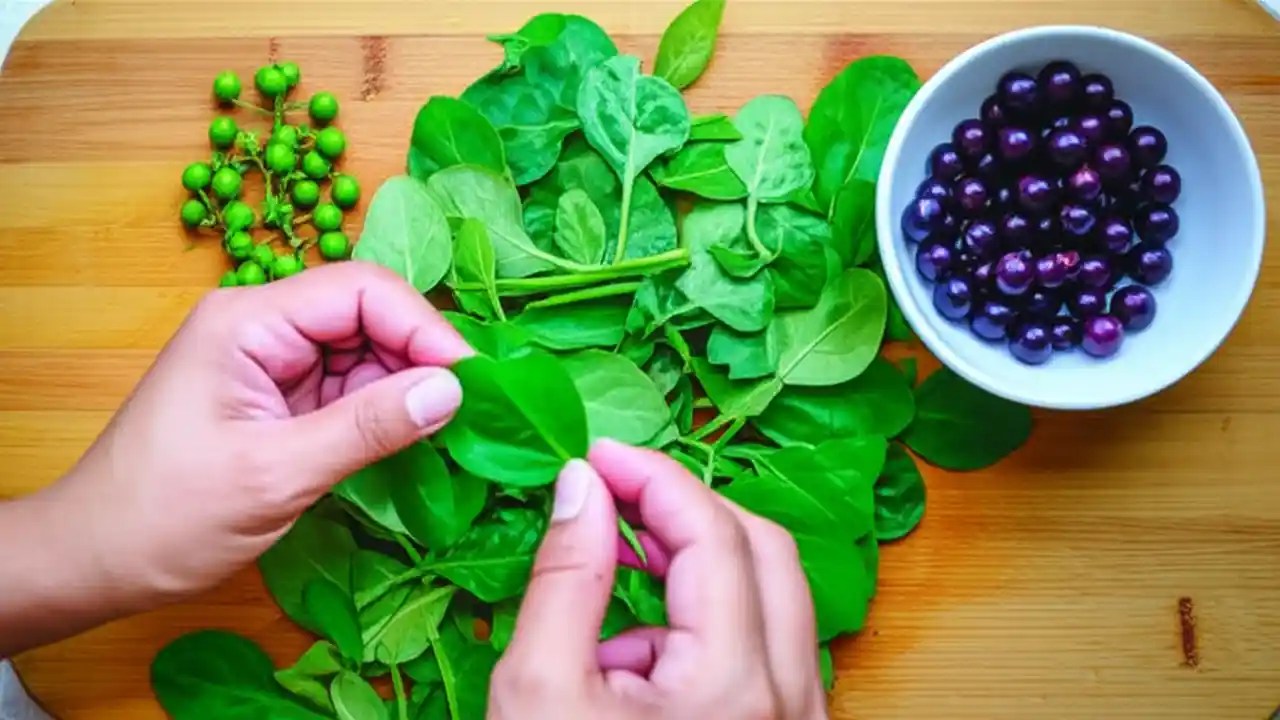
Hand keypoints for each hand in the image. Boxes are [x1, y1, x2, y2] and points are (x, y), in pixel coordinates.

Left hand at [0, 262, 470, 653]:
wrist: (93, 561)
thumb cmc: (166, 516)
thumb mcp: (275, 474)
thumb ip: (366, 427)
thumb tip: (452, 391)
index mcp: (249, 321)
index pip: (361, 291)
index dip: (424, 327)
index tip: (470, 382)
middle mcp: (262, 328)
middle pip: (368, 316)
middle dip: (421, 358)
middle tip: (470, 413)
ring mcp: (271, 363)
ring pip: (364, 353)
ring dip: (407, 388)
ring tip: (450, 432)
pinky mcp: (279, 400)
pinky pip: (348, 390)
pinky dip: (384, 413)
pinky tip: (414, 441)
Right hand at [490, 439, 825, 719]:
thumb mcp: (538, 693)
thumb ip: (565, 579)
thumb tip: (583, 486)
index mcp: (733, 683)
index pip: (713, 533)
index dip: (653, 478)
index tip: (597, 455)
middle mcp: (788, 696)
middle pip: (765, 549)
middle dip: (688, 509)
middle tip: (616, 494)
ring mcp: (795, 717)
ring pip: (773, 594)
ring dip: (697, 563)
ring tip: (615, 567)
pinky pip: (765, 647)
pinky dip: (705, 622)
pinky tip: (631, 651)